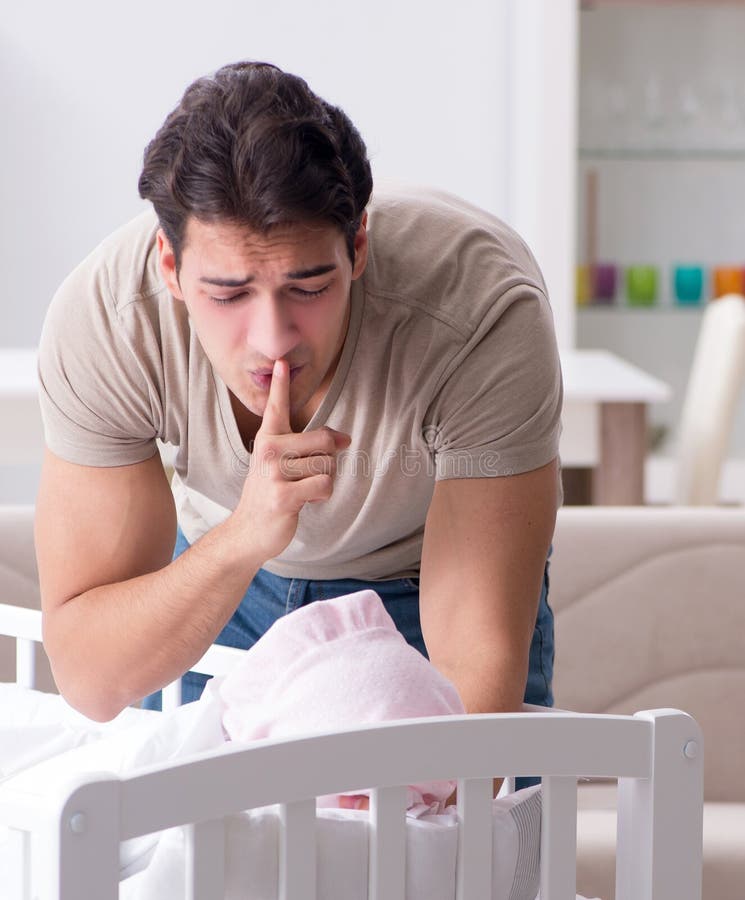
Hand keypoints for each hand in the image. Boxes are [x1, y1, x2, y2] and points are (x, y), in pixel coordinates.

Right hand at [231, 359, 349, 562]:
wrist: (249, 531)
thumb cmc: (272, 493)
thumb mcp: (285, 465)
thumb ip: (311, 447)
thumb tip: (345, 438)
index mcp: (268, 439)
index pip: (276, 406)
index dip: (280, 384)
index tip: (282, 362)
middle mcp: (268, 451)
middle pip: (324, 441)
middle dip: (328, 460)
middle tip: (307, 476)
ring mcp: (273, 473)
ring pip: (327, 466)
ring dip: (323, 482)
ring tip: (301, 490)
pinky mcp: (282, 495)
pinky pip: (324, 486)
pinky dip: (322, 496)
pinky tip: (304, 502)